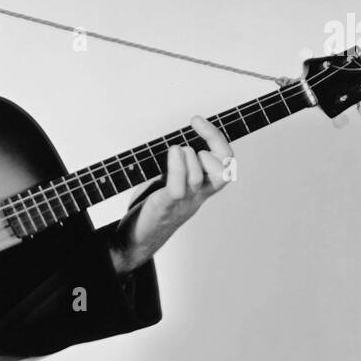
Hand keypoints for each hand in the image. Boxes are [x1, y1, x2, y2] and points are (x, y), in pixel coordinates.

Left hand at [110, 116, 233, 274]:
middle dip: (215, 141)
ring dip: (190, 156)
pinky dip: (177, 168)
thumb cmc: (152, 207)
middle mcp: (197, 194)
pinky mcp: (165, 206)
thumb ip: (176, 163)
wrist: (136, 240)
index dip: (216, 138)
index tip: (196, 120)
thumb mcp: (169, 179)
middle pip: (224, 169)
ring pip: (199, 177)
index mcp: (202, 186)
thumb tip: (175, 139)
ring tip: (176, 148)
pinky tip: (172, 153)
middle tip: (195, 126)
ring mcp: (183, 201)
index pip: (224, 161)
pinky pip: (178, 188)